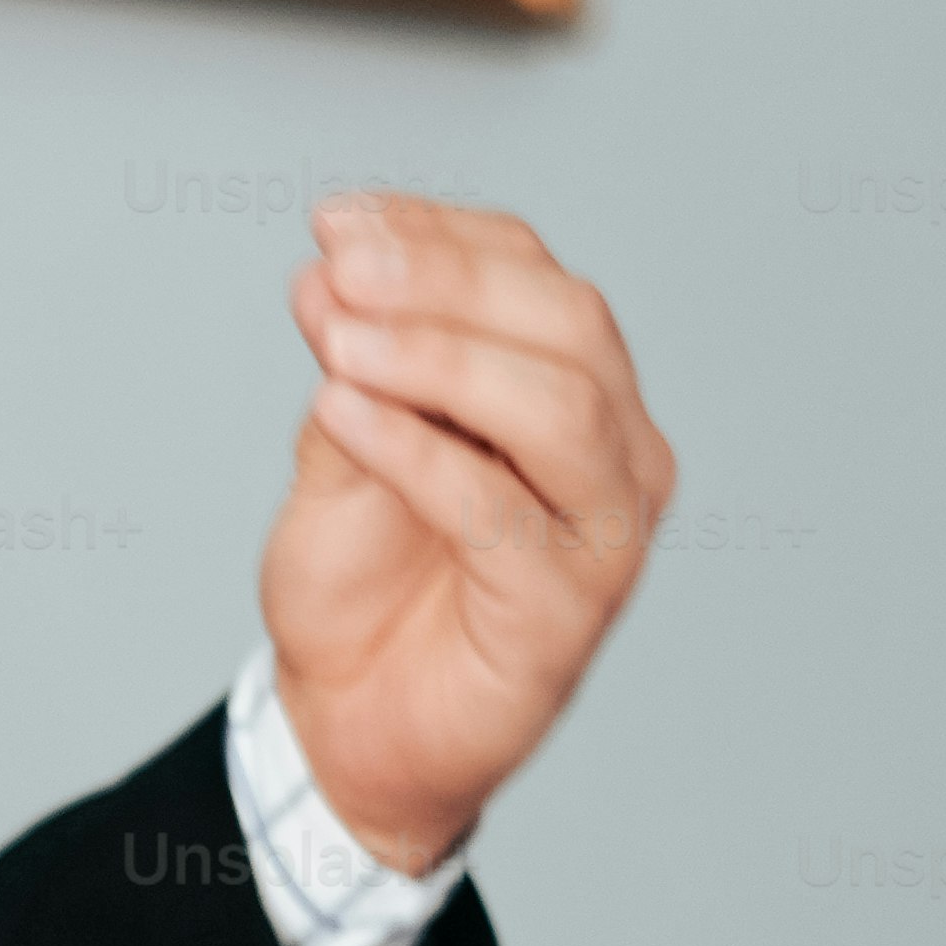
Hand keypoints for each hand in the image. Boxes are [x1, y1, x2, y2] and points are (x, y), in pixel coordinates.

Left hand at [260, 195, 673, 875]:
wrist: (347, 726)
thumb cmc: (364, 586)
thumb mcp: (339, 443)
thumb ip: (351, 362)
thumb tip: (328, 270)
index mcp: (578, 390)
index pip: (535, 275)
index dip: (437, 234)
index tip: (336, 220)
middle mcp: (617, 454)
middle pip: (569, 325)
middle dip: (447, 280)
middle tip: (339, 268)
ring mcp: (606, 534)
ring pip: (561, 407)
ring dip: (439, 358)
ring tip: (337, 344)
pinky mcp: (569, 611)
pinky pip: (502, 509)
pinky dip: (415, 449)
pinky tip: (340, 412)